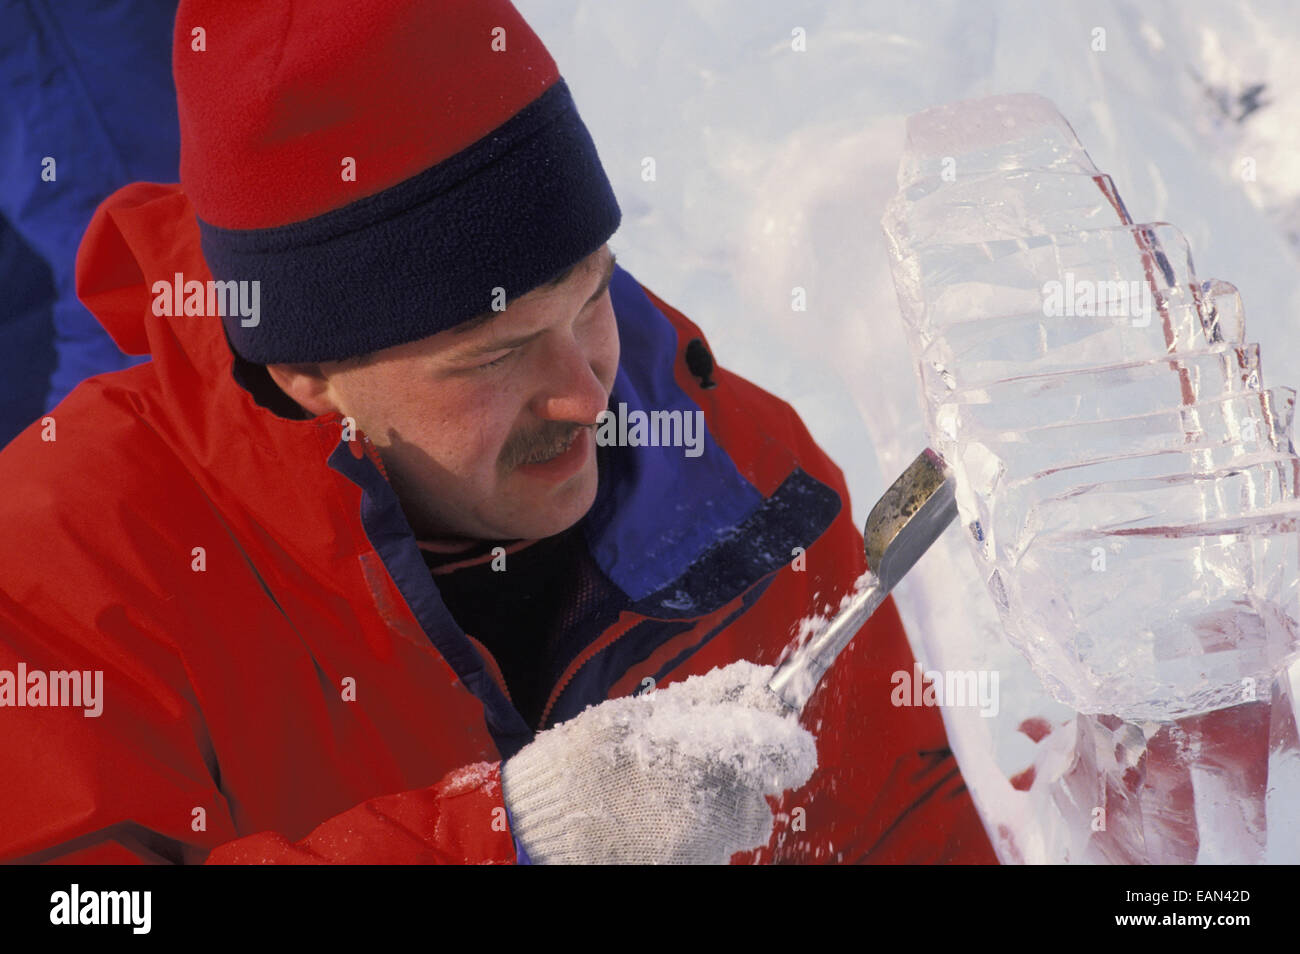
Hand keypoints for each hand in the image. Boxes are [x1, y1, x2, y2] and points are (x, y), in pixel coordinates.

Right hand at [501, 660, 816, 863]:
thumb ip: (713, 697)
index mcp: (709, 754)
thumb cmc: (588, 759)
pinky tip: (653, 824)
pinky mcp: (689, 870)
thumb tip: (762, 682)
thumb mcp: (646, 711)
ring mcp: (704, 848)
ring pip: (735, 827)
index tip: (773, 736)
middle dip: (736, 782)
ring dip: (713, 811)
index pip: (789, 751)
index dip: (783, 742)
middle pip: (759, 797)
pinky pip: (709, 850)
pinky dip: (691, 838)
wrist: (540, 824)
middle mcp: (716, 807)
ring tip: (662, 799)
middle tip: (691, 769)